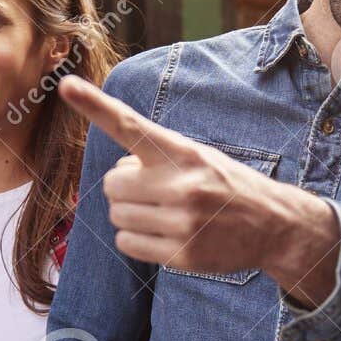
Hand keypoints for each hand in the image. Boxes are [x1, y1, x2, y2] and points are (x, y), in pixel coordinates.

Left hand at [58, 76, 337, 300]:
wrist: (274, 225)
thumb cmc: (227, 185)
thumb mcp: (198, 158)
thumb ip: (156, 159)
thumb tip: (116, 173)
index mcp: (183, 153)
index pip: (131, 127)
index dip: (95, 106)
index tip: (65, 86)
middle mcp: (181, 186)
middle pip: (111, 183)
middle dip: (124, 188)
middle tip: (153, 191)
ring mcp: (181, 223)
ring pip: (117, 216)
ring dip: (130, 214)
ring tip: (163, 213)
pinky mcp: (181, 254)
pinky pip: (127, 244)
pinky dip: (137, 239)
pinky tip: (165, 234)